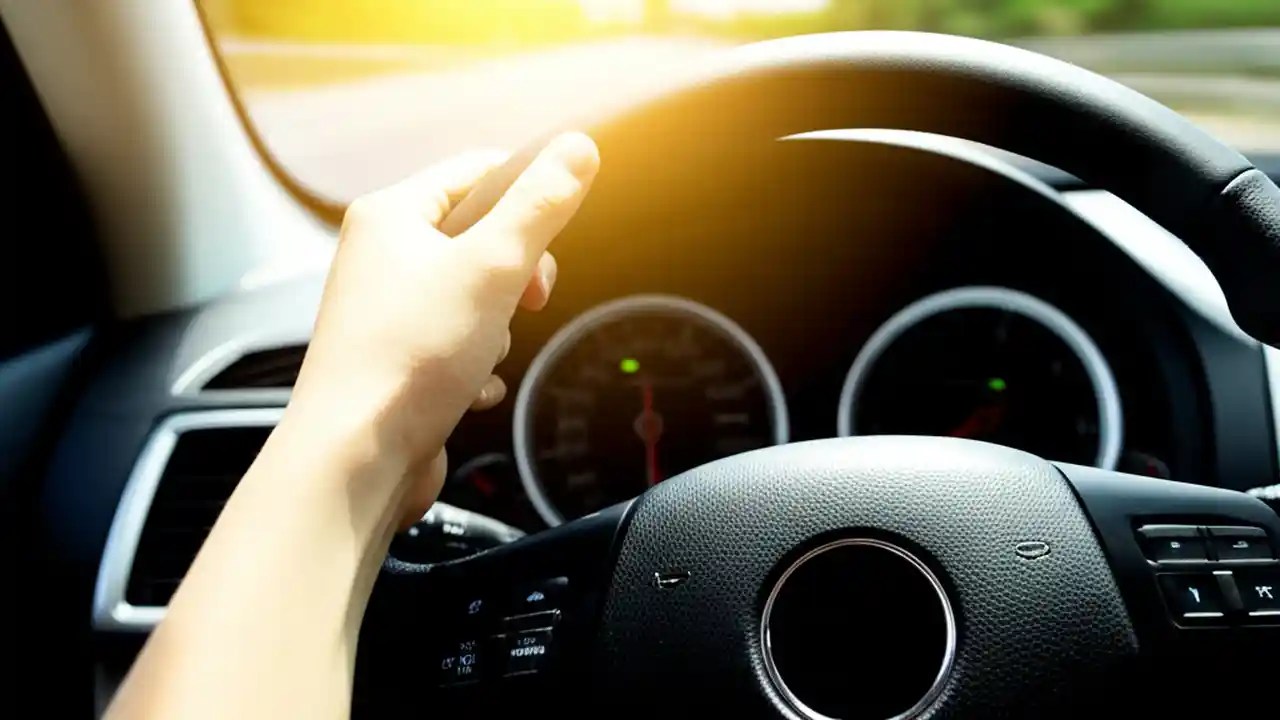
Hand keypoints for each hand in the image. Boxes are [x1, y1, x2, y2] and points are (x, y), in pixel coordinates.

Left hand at [281, 133, 599, 527]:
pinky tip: (467, 386)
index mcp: (392, 216)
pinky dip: (477, 365)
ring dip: (498, 327)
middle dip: (517, 273)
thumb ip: (540, 206)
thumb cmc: (406, 362)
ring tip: (478, 351)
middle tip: (528, 296)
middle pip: (482, 236)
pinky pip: (461, 345)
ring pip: (477, 296)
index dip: (528, 192)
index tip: (558, 227)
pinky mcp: (400, 361)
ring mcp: (390, 312)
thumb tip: (578, 149)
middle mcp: (382, 258)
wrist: (356, 461)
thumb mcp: (493, 267)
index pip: (478, 170)